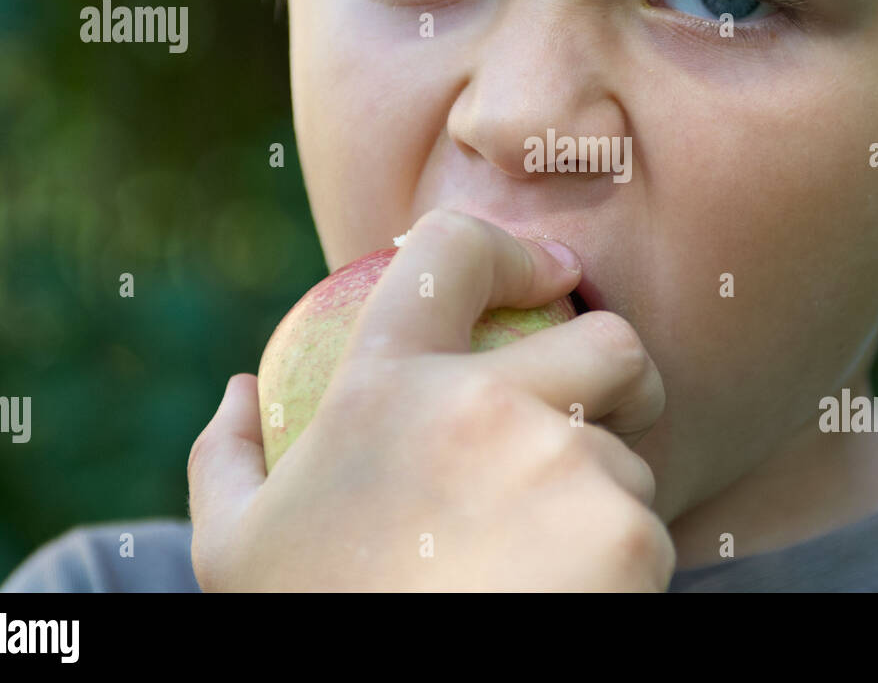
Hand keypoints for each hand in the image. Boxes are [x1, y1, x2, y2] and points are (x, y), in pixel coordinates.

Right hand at [187, 208, 671, 590]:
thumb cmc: (312, 627)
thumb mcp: (235, 551)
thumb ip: (232, 457)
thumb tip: (238, 392)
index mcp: (384, 387)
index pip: (453, 250)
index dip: (511, 249)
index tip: (550, 276)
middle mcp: (483, 405)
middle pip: (610, 339)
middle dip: (621, 374)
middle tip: (600, 419)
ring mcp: (562, 465)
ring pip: (627, 455)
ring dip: (599, 496)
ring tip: (536, 561)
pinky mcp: (626, 535)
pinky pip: (645, 527)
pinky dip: (619, 564)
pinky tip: (561, 596)